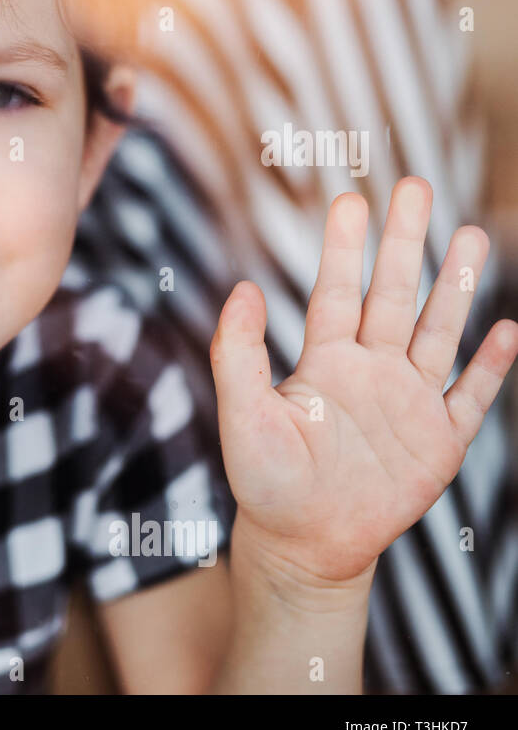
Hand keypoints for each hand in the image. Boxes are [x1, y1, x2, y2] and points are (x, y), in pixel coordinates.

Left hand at [211, 177, 517, 587]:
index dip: (345, 247)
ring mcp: (409, 402)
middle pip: (393, 294)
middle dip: (406, 242)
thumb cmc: (264, 481)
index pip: (336, 291)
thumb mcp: (242, 415)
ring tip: (474, 234)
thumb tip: (241, 289)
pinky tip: (507, 329)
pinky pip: (471, 396)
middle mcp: (370, 370)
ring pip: (438, 331)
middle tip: (416, 185)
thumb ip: (239, 354)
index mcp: (324, 361)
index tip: (351, 199)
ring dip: (457, 287)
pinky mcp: (438, 442)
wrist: (303, 544)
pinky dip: (490, 366)